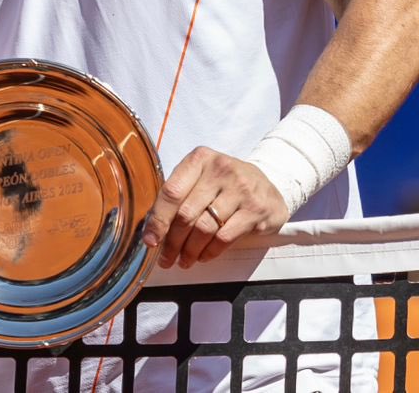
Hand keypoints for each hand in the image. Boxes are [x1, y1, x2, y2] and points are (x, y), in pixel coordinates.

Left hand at [143, 147, 289, 268]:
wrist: (268, 185)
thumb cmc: (226, 184)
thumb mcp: (203, 177)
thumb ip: (180, 195)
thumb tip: (154, 227)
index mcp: (199, 159)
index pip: (172, 192)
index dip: (158, 219)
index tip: (150, 240)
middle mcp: (220, 170)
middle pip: (186, 213)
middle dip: (172, 242)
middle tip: (166, 258)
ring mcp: (240, 189)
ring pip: (204, 228)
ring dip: (190, 250)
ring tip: (184, 260)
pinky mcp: (255, 209)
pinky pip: (224, 237)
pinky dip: (210, 251)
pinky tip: (203, 256)